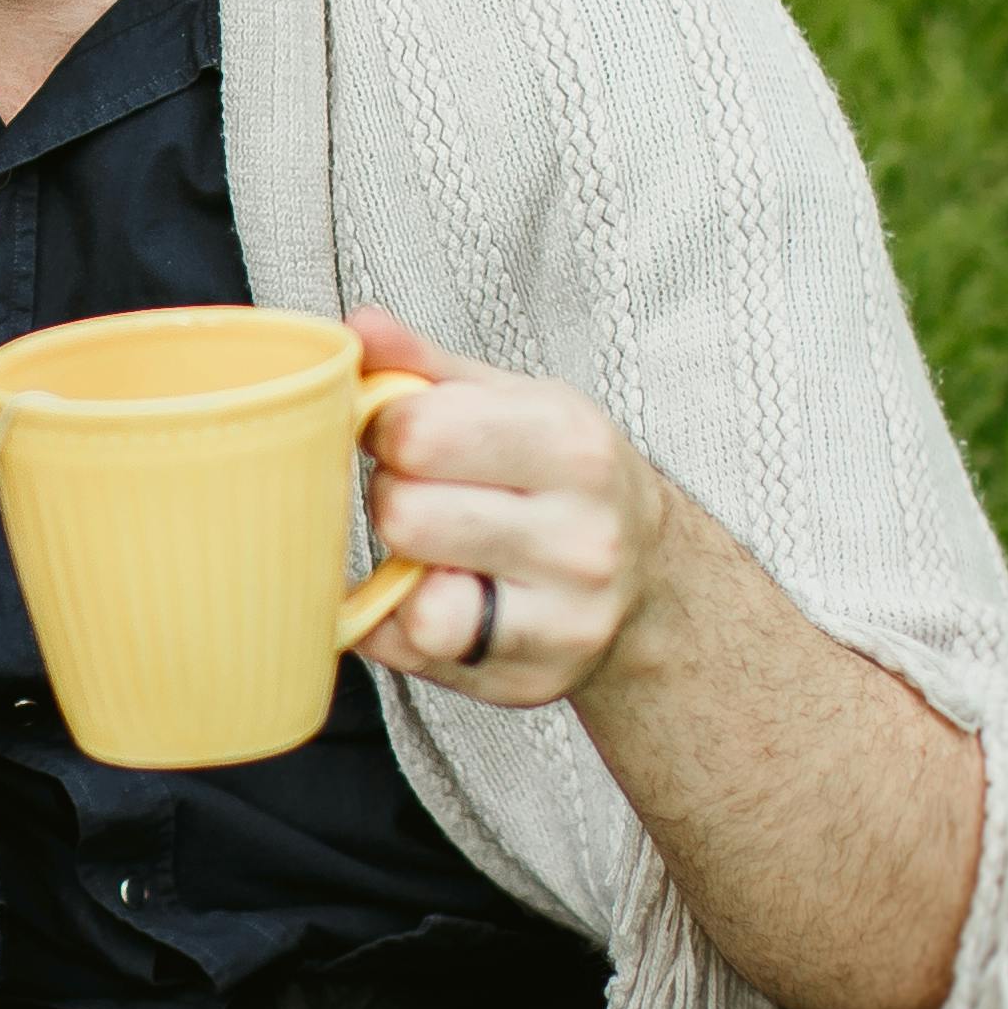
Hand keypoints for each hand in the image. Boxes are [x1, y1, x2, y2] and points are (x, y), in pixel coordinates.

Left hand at [344, 306, 672, 710]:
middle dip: (392, 498)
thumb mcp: (510, 401)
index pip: (419, 432)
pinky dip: (400, 626)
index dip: (386, 429)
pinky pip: (415, 656)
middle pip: (405, 515)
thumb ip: (424, 366)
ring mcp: (564, 621)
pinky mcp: (531, 681)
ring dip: (401, 570)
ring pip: (417, 604)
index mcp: (573, 446)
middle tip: (419, 495)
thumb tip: (357, 327)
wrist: (649, 577)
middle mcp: (581, 539)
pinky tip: (429, 596)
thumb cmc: (559, 475)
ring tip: (430, 550)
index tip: (402, 434)